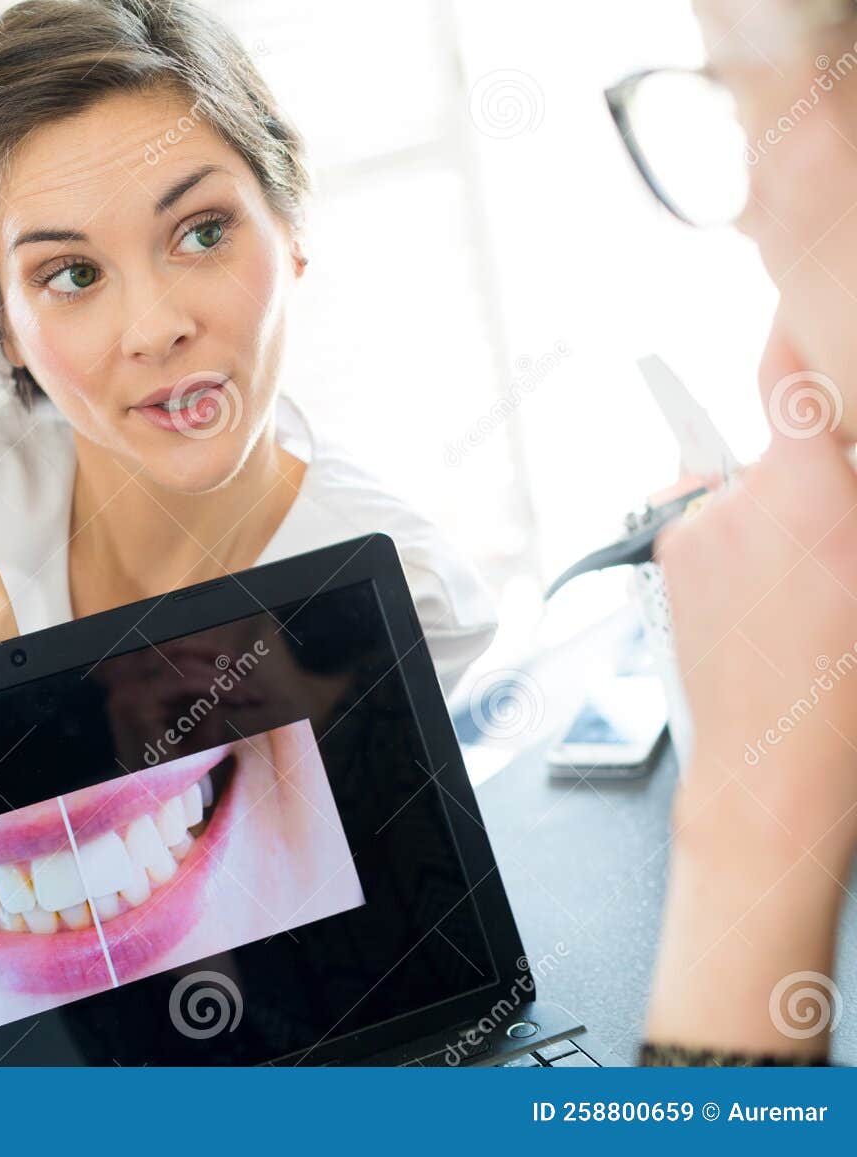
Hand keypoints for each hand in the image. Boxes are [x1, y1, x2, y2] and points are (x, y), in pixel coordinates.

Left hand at [655, 318, 856, 874]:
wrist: (770, 775)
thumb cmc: (844, 698)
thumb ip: (848, 501)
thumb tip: (832, 452)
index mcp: (807, 501)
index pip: (790, 377)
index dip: (795, 331)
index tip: (798, 299)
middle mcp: (734, 504)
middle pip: (786, 446)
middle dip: (824, 474)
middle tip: (841, 546)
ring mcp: (692, 532)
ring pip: (751, 487)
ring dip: (783, 511)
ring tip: (811, 587)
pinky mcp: (668, 560)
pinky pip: (715, 520)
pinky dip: (744, 536)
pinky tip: (772, 594)